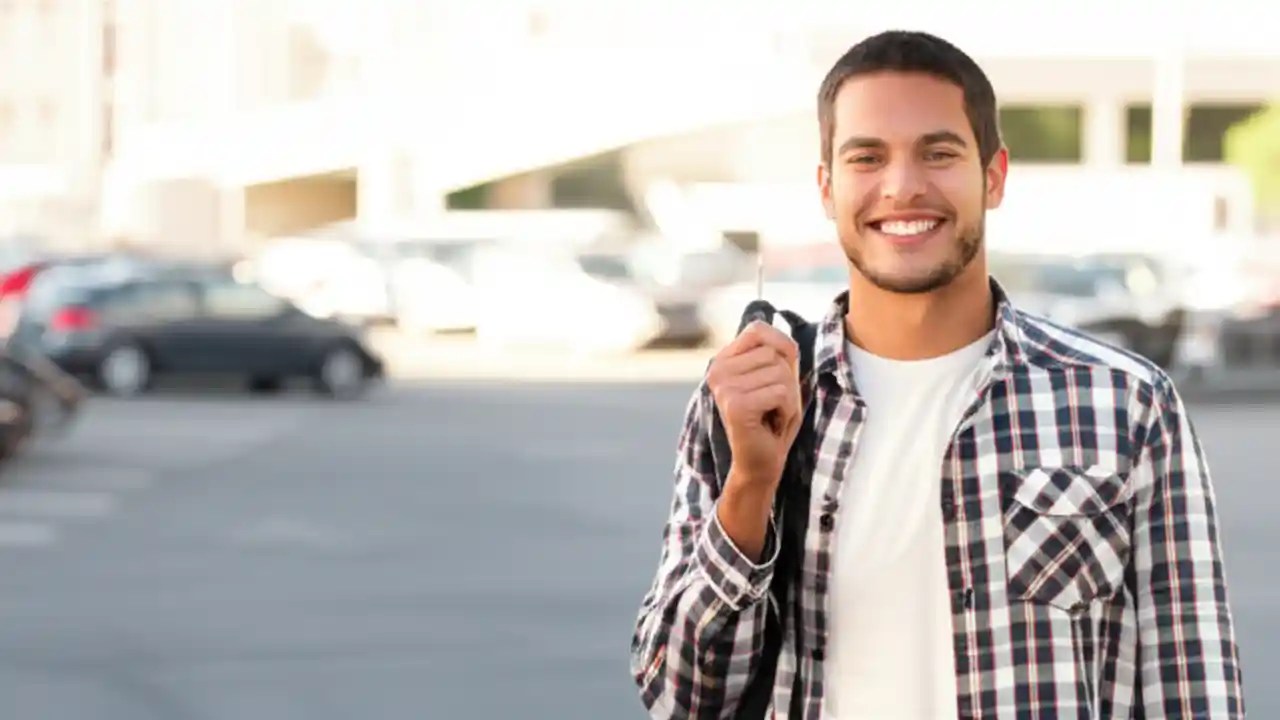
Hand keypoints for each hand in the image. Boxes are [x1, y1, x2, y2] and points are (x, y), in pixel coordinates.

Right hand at [706, 320, 802, 492]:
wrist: (760, 463)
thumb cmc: (772, 419)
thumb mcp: (778, 378)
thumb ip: (778, 352)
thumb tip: (782, 333)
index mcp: (723, 360)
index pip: (757, 328)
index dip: (781, 345)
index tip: (780, 373)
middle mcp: (717, 370)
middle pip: (775, 353)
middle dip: (787, 380)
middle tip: (772, 404)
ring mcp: (723, 386)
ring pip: (781, 373)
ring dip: (788, 398)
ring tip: (771, 414)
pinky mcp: (735, 405)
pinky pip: (781, 392)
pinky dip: (786, 410)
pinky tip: (771, 424)